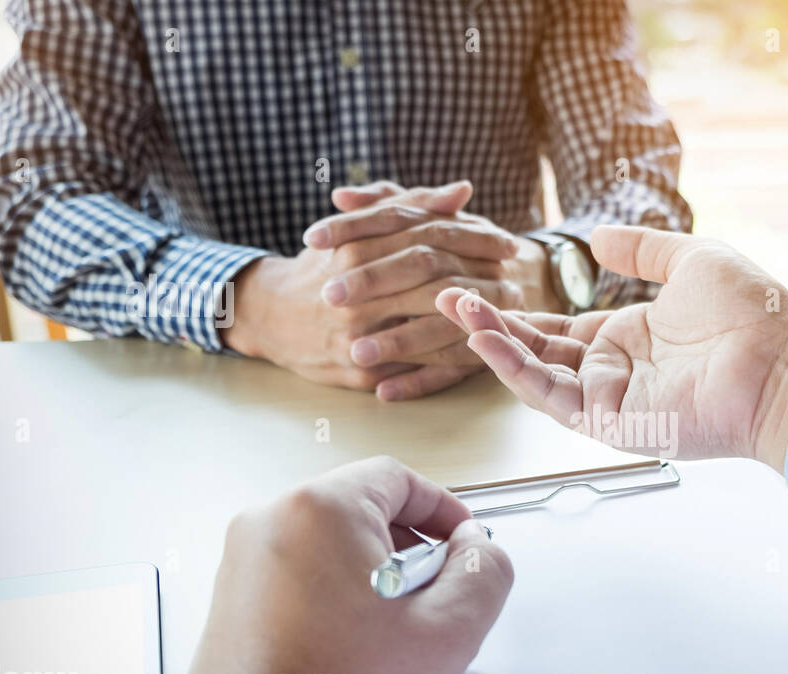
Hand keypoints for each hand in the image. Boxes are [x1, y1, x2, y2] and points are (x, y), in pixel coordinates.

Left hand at [181, 456, 513, 673]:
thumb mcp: (451, 628)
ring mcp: (242, 562)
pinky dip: (334, 594)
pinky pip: (297, 575)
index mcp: (320, 510)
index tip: (462, 541)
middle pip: (362, 510)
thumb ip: (486, 570)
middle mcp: (270, 522)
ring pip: (329, 544)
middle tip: (435, 593)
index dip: (443, 508)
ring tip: (394, 629)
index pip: (397, 478)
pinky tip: (355, 646)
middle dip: (409, 546)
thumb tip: (479, 549)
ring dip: (372, 573)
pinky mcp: (231, 600)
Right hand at [226, 181, 514, 398]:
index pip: (427, 237)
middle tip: (516, 280)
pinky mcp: (361, 368)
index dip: (473, 239)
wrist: (271, 315)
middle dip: (481, 278)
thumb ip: (413, 206)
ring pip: (430, 324)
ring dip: (475, 320)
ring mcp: (358, 331)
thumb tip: (464, 191)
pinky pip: (417, 366)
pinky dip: (452, 359)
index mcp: (356, 246)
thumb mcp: (362, 228)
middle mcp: (355, 288)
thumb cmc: (324, 266)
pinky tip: (482, 350)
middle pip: (433, 278)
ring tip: (508, 314)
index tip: (507, 243)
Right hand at [435, 226, 787, 470]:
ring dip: (494, 344)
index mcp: (630, 337)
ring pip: (537, 375)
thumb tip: (596, 236)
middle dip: (491, 325)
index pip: (560, 329)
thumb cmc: (753, 314)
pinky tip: (489, 342)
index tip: (479, 289)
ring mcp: (612, 400)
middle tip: (446, 297)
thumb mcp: (689, 261)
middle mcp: (615, 372)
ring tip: (456, 310)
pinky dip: (518, 372)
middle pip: (538, 352)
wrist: (783, 362)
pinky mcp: (614, 422)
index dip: (519, 312)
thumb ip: (641, 250)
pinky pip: (554, 398)